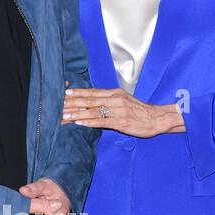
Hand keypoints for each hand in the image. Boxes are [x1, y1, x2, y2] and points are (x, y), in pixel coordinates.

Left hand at [62, 86, 184, 136]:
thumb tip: (94, 103)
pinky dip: (89, 122)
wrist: (157, 118)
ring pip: (93, 111)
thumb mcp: (125, 101)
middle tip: (58, 104)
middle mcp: (114, 99)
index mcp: (115, 93)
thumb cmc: (140, 111)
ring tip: (64, 115)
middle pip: (89, 100)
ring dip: (77, 113)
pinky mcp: (120, 122)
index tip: (64, 92)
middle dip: (72, 103)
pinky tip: (79, 123)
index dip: (78, 92)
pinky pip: (102, 122)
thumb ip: (110, 101)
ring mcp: (117, 111)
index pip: (92, 92)